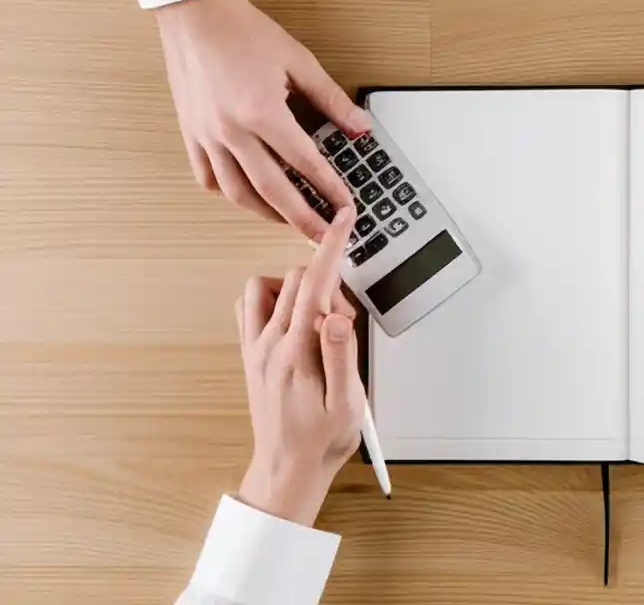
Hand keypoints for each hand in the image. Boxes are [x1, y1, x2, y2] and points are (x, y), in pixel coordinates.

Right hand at [156, 0, 369, 240]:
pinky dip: (229, 192)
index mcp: (262, 112)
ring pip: (238, 192)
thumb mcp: (299, 62)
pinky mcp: (189, 134)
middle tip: (322, 236)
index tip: (346, 206)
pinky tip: (246, 194)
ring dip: (266, 212)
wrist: (194, 14)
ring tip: (288, 219)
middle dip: (301, 219)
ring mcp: (206, 136)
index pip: (305, 163)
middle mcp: (231, 130)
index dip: (329, 188)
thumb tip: (360, 128)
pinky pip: (208, 177)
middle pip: (272, 191)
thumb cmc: (244, 32)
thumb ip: (331, 100)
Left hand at [235, 208, 362, 526]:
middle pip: (295, 280)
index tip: (341, 222)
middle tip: (345, 323)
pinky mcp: (250, 352)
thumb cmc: (321, 440)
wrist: (288, 468)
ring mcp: (255, 347)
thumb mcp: (346, 403)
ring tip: (320, 323)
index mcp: (295, 354)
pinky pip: (251, 305)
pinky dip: (273, 299)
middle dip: (328, 286)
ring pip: (269, 286)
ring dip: (298, 290)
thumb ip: (341, 355)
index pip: (312, 285)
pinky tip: (294, 321)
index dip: (330, 248)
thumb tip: (335, 315)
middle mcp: (268, 345)